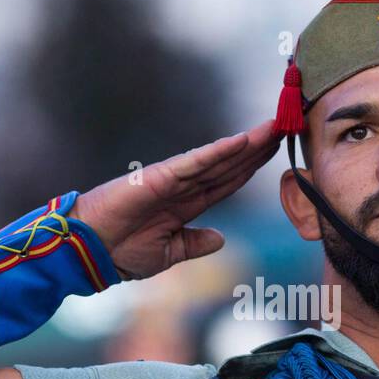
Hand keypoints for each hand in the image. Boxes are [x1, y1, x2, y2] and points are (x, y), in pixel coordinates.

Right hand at [69, 119, 281, 279]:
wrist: (90, 252)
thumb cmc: (121, 253)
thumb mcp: (169, 253)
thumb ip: (195, 243)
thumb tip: (221, 239)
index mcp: (187, 204)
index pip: (229, 180)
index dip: (254, 165)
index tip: (277, 149)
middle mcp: (184, 187)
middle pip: (230, 163)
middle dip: (259, 146)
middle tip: (288, 125)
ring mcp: (173, 179)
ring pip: (219, 158)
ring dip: (248, 143)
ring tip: (274, 126)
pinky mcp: (159, 177)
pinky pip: (195, 163)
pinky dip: (218, 152)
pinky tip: (241, 141)